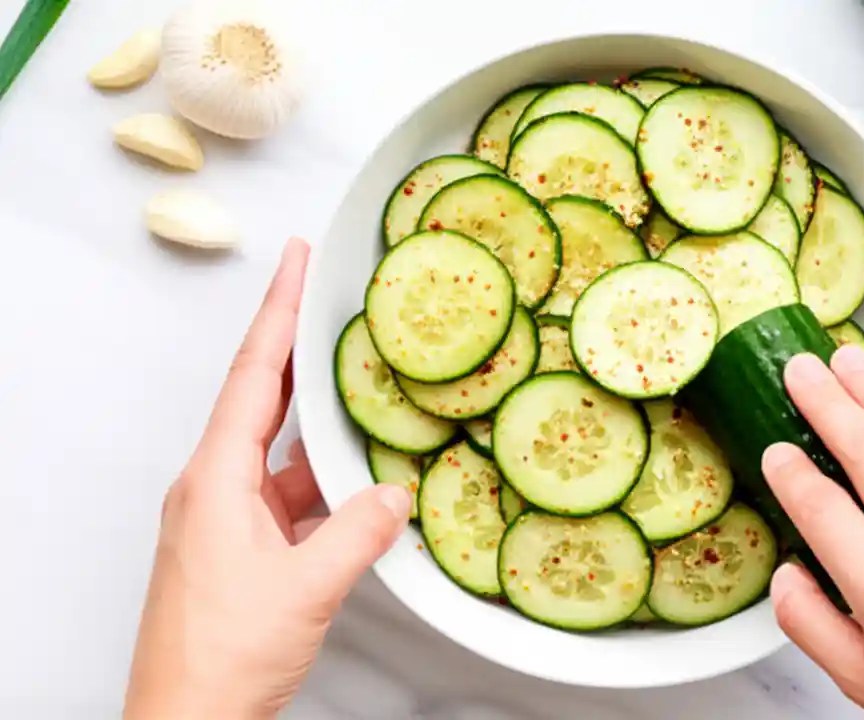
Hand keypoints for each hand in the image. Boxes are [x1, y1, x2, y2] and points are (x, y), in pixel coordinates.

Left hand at [124, 238, 412, 718]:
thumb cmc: (221, 659)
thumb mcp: (306, 588)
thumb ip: (359, 533)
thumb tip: (395, 495)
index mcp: (215, 481)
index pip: (253, 377)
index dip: (276, 313)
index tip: (294, 260)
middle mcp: (214, 490)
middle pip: (262, 399)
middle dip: (296, 345)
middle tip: (326, 293)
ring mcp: (227, 522)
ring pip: (282, 453)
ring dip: (322, 423)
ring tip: (366, 384)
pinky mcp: (243, 552)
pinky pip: (290, 496)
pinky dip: (326, 482)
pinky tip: (363, 481)